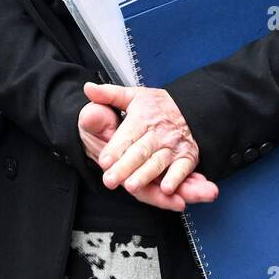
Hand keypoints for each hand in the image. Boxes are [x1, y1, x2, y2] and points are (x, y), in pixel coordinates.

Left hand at [79, 81, 218, 210]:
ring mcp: (172, 146)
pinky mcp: (187, 156)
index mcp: (142, 118)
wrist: (189, 107)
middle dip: (124, 167)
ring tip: (131, 186)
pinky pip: (182, 169)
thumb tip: (89, 89)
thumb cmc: (157, 106)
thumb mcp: (133, 95)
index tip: (104, 161)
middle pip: (139, 152)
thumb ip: (109, 95)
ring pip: (157, 163)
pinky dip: (176, 179)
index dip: (115, 149)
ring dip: (145, 175)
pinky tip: (167, 189)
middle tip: (110, 180)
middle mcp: (157, 134)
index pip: (126, 135)